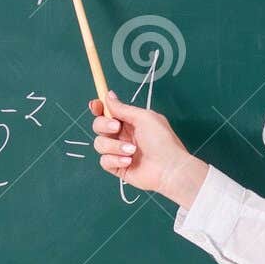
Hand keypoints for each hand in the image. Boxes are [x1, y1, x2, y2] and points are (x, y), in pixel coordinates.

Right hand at [88, 89, 207, 205]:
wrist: (169, 168)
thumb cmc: (162, 141)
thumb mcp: (144, 118)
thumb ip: (123, 108)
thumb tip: (108, 95)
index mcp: (130, 122)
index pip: (107, 112)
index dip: (98, 108)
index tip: (95, 106)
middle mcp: (123, 135)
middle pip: (98, 126)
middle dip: (104, 125)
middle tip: (117, 128)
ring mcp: (119, 151)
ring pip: (99, 144)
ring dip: (114, 146)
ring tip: (132, 151)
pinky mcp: (117, 167)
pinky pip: (104, 161)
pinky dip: (115, 160)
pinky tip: (129, 161)